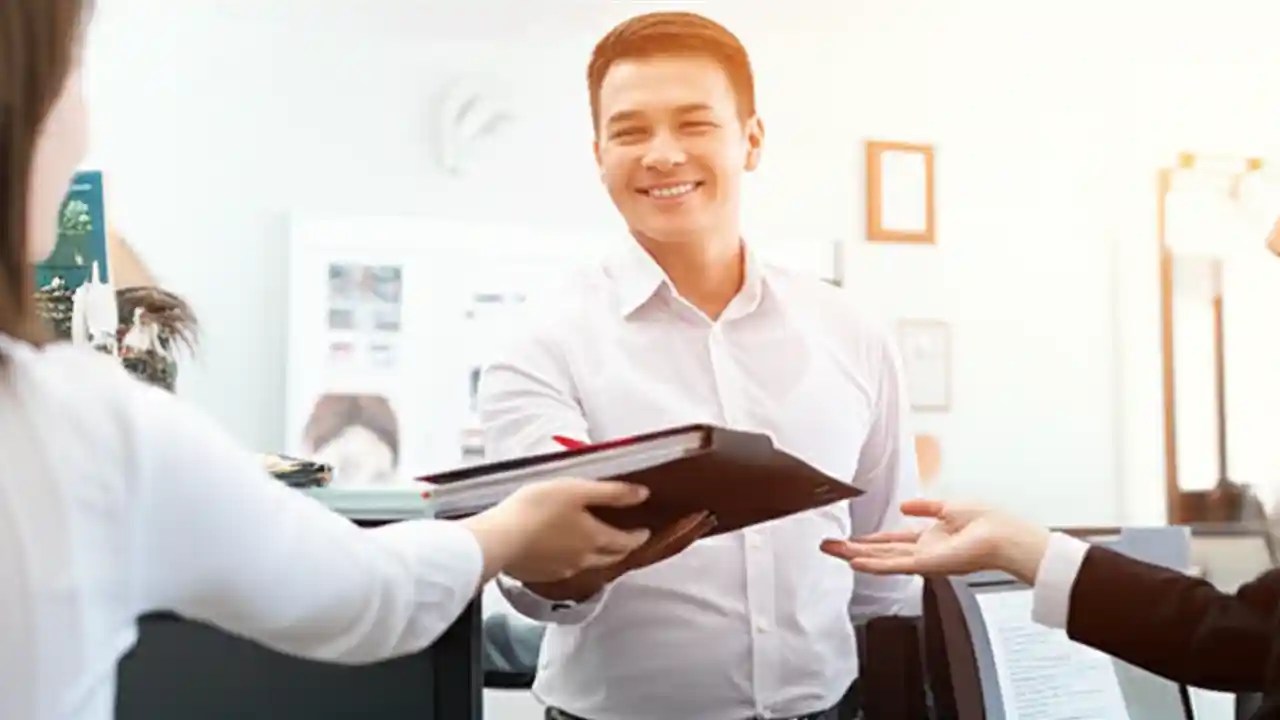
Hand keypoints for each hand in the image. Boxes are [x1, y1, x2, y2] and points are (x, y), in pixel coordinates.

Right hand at [462, 479, 652, 585]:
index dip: (638, 537)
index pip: (626, 542)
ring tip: (598, 547)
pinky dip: (573, 561)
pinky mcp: (541, 575)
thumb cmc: (537, 509)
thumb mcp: (577, 490)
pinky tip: (565, 554)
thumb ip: (611, 492)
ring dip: (599, 557)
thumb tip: (643, 494)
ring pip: (589, 565)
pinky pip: (565, 569)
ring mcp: (561, 570)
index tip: (645, 533)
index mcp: (595, 538)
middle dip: (622, 549)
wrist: (499, 540)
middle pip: (611, 558)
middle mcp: (583, 559)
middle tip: (627, 541)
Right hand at [819, 499, 1050, 583]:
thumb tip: (906, 506)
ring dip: (855, 555)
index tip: (850, 539)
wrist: (1004, 535)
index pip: (892, 541)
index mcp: (929, 539)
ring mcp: (922, 560)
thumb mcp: (950, 507)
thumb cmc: (988, 523)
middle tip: (827, 546)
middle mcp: (922, 552)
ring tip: (832, 551)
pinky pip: (895, 565)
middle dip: (852, 548)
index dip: (870, 540)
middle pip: (880, 551)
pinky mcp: (925, 565)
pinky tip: (855, 561)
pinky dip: (873, 564)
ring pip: (881, 559)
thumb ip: (926, 507)